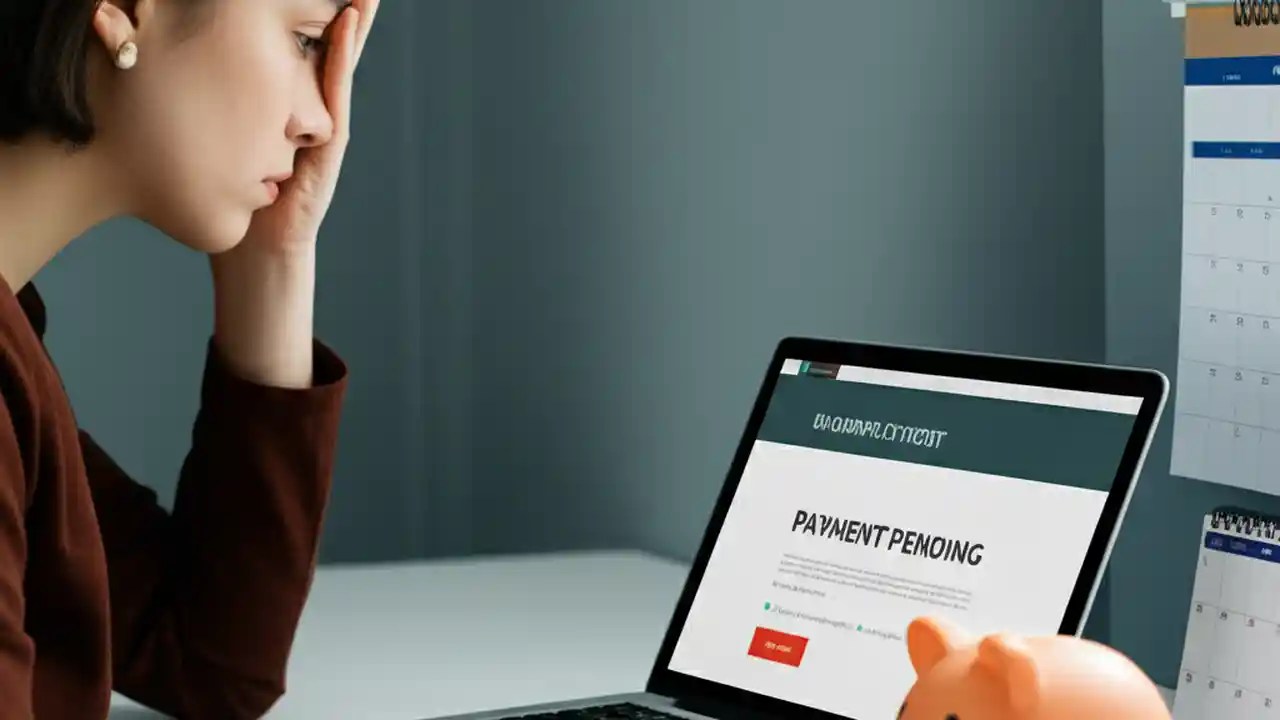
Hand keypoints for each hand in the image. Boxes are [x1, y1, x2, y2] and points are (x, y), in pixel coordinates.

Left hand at [223, 0, 380, 257]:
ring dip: (354, 23)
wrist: (252, 251)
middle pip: (326, 45)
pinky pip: (336, 90)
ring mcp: (324, 124)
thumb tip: (165, 54)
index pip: (298, 44)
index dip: (300, 13)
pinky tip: (347, 25)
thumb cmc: (229, 193)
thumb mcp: (219, 133)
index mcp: (283, 101)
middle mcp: (308, 107)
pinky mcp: (330, 143)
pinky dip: (342, 56)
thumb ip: (214, 100)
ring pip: (339, 61)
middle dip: (340, 11)